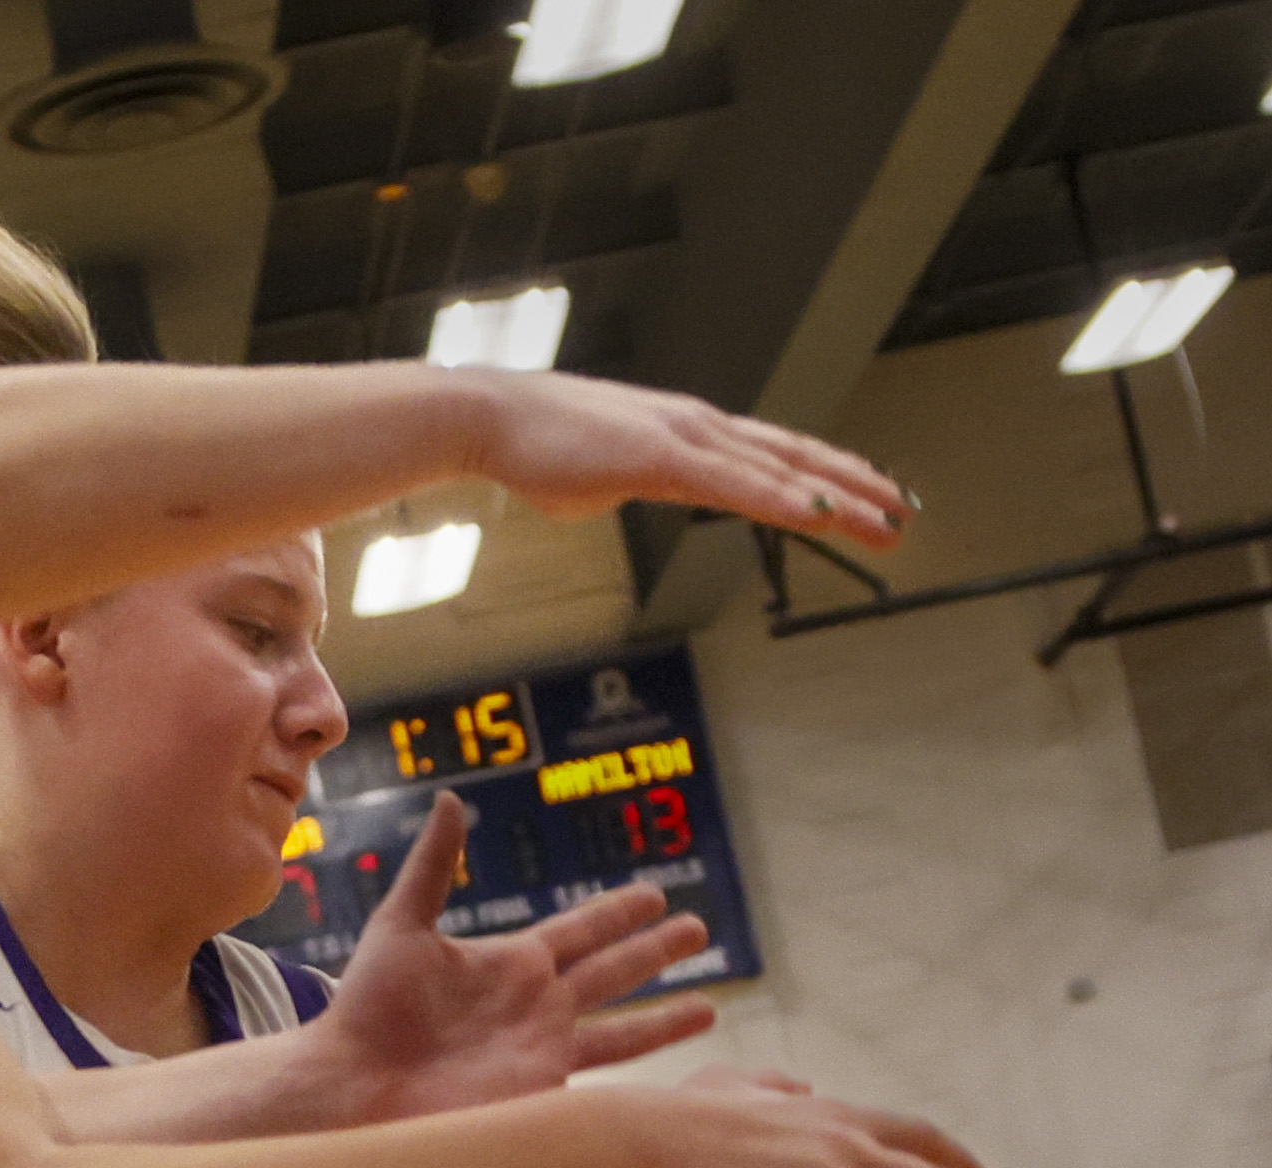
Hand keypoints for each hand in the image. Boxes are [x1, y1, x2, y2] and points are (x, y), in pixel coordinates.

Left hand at [319, 791, 715, 1121]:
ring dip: (667, 1018)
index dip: (618, 913)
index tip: (655, 893)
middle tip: (698, 929)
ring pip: (623, 1030)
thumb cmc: (367, 1009)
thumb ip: (433, 867)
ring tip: (711, 1007)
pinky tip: (670, 1083)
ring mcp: (543, 1051)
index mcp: (511, 963)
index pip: (581, 930)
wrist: (353, 1085)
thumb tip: (448, 798)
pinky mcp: (543, 1094)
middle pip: (614, 972)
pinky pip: (603, 1081)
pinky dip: (640, 1076)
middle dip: (656, 952)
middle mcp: (536, 1005)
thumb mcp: (401, 926)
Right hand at [453, 369, 909, 548]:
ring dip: (842, 497)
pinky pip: (741, 487)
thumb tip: (614, 491)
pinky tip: (826, 516)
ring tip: (888, 519)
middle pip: (794, 457)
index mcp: (686, 432)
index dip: (824, 473)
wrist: (492, 418)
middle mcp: (700, 427)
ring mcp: (688, 438)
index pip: (771, 454)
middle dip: (856, 484)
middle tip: (904, 509)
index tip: (863, 494)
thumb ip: (622, 483)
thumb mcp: (595, 476)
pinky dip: (789, 501)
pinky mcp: (667, 457)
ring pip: (782, 471)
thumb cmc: (534, 447)